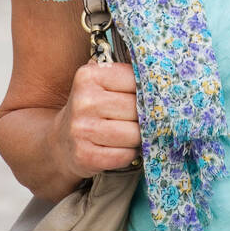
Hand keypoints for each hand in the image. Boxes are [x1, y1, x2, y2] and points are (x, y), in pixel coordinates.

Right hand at [50, 61, 141, 182]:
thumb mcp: (103, 83)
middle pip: (137, 109)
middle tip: (140, 119)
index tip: (150, 97)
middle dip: (145, 117)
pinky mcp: (84, 155)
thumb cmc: (93, 109)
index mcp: (89, 76)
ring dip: (138, 138)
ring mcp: (81, 129)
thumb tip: (169, 80)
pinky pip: (125, 155)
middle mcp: (83, 101)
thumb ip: (128, 75)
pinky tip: (119, 148)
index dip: (149, 92)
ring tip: (129, 134)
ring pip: (134, 134)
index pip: (137, 80)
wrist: (61, 141)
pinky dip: (128, 154)